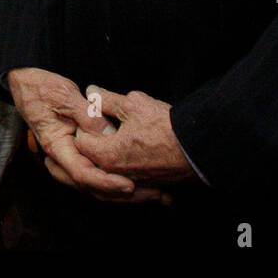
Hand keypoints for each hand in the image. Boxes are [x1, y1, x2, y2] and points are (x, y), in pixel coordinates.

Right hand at [7, 68, 168, 203]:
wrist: (27, 84)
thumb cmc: (42, 89)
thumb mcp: (64, 96)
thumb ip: (88, 116)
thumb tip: (110, 135)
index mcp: (57, 146)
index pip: (82, 174)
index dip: (106, 182)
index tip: (128, 185)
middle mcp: (63, 158)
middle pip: (91, 188)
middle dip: (120, 195)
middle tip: (150, 194)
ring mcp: (70, 157)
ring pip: (96, 185)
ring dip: (122, 191)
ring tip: (153, 192)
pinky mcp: (78, 154)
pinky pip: (98, 173)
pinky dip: (117, 178)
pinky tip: (140, 181)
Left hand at [73, 87, 197, 186]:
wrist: (197, 148)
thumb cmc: (164, 126)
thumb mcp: (132, 104)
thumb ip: (106, 99)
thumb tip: (91, 92)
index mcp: (107, 154)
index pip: (80, 141)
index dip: (84, 125)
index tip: (94, 115)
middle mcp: (116, 173)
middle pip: (93, 159)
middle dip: (94, 142)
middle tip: (105, 125)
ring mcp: (132, 181)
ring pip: (110, 171)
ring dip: (109, 156)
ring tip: (120, 138)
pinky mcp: (147, 185)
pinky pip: (128, 179)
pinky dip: (127, 168)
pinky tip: (135, 153)